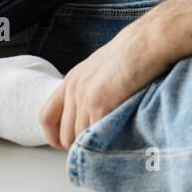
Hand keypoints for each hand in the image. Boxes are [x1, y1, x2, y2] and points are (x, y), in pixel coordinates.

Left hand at [38, 21, 168, 150]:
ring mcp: (85, 98)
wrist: (145, 43)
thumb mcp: (99, 69)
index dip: (53, 136)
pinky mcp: (100, 105)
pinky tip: (117, 139)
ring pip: (79, 139)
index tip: (65, 145)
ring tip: (110, 144)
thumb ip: (89, 89)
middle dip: (78, 146)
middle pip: (64, 135)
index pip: (45, 117)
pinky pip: (95, 135)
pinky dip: (105, 142)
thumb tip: (92, 114)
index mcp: (70, 81)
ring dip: (93, 146)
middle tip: (96, 147)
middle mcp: (73, 90)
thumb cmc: (131, 54)